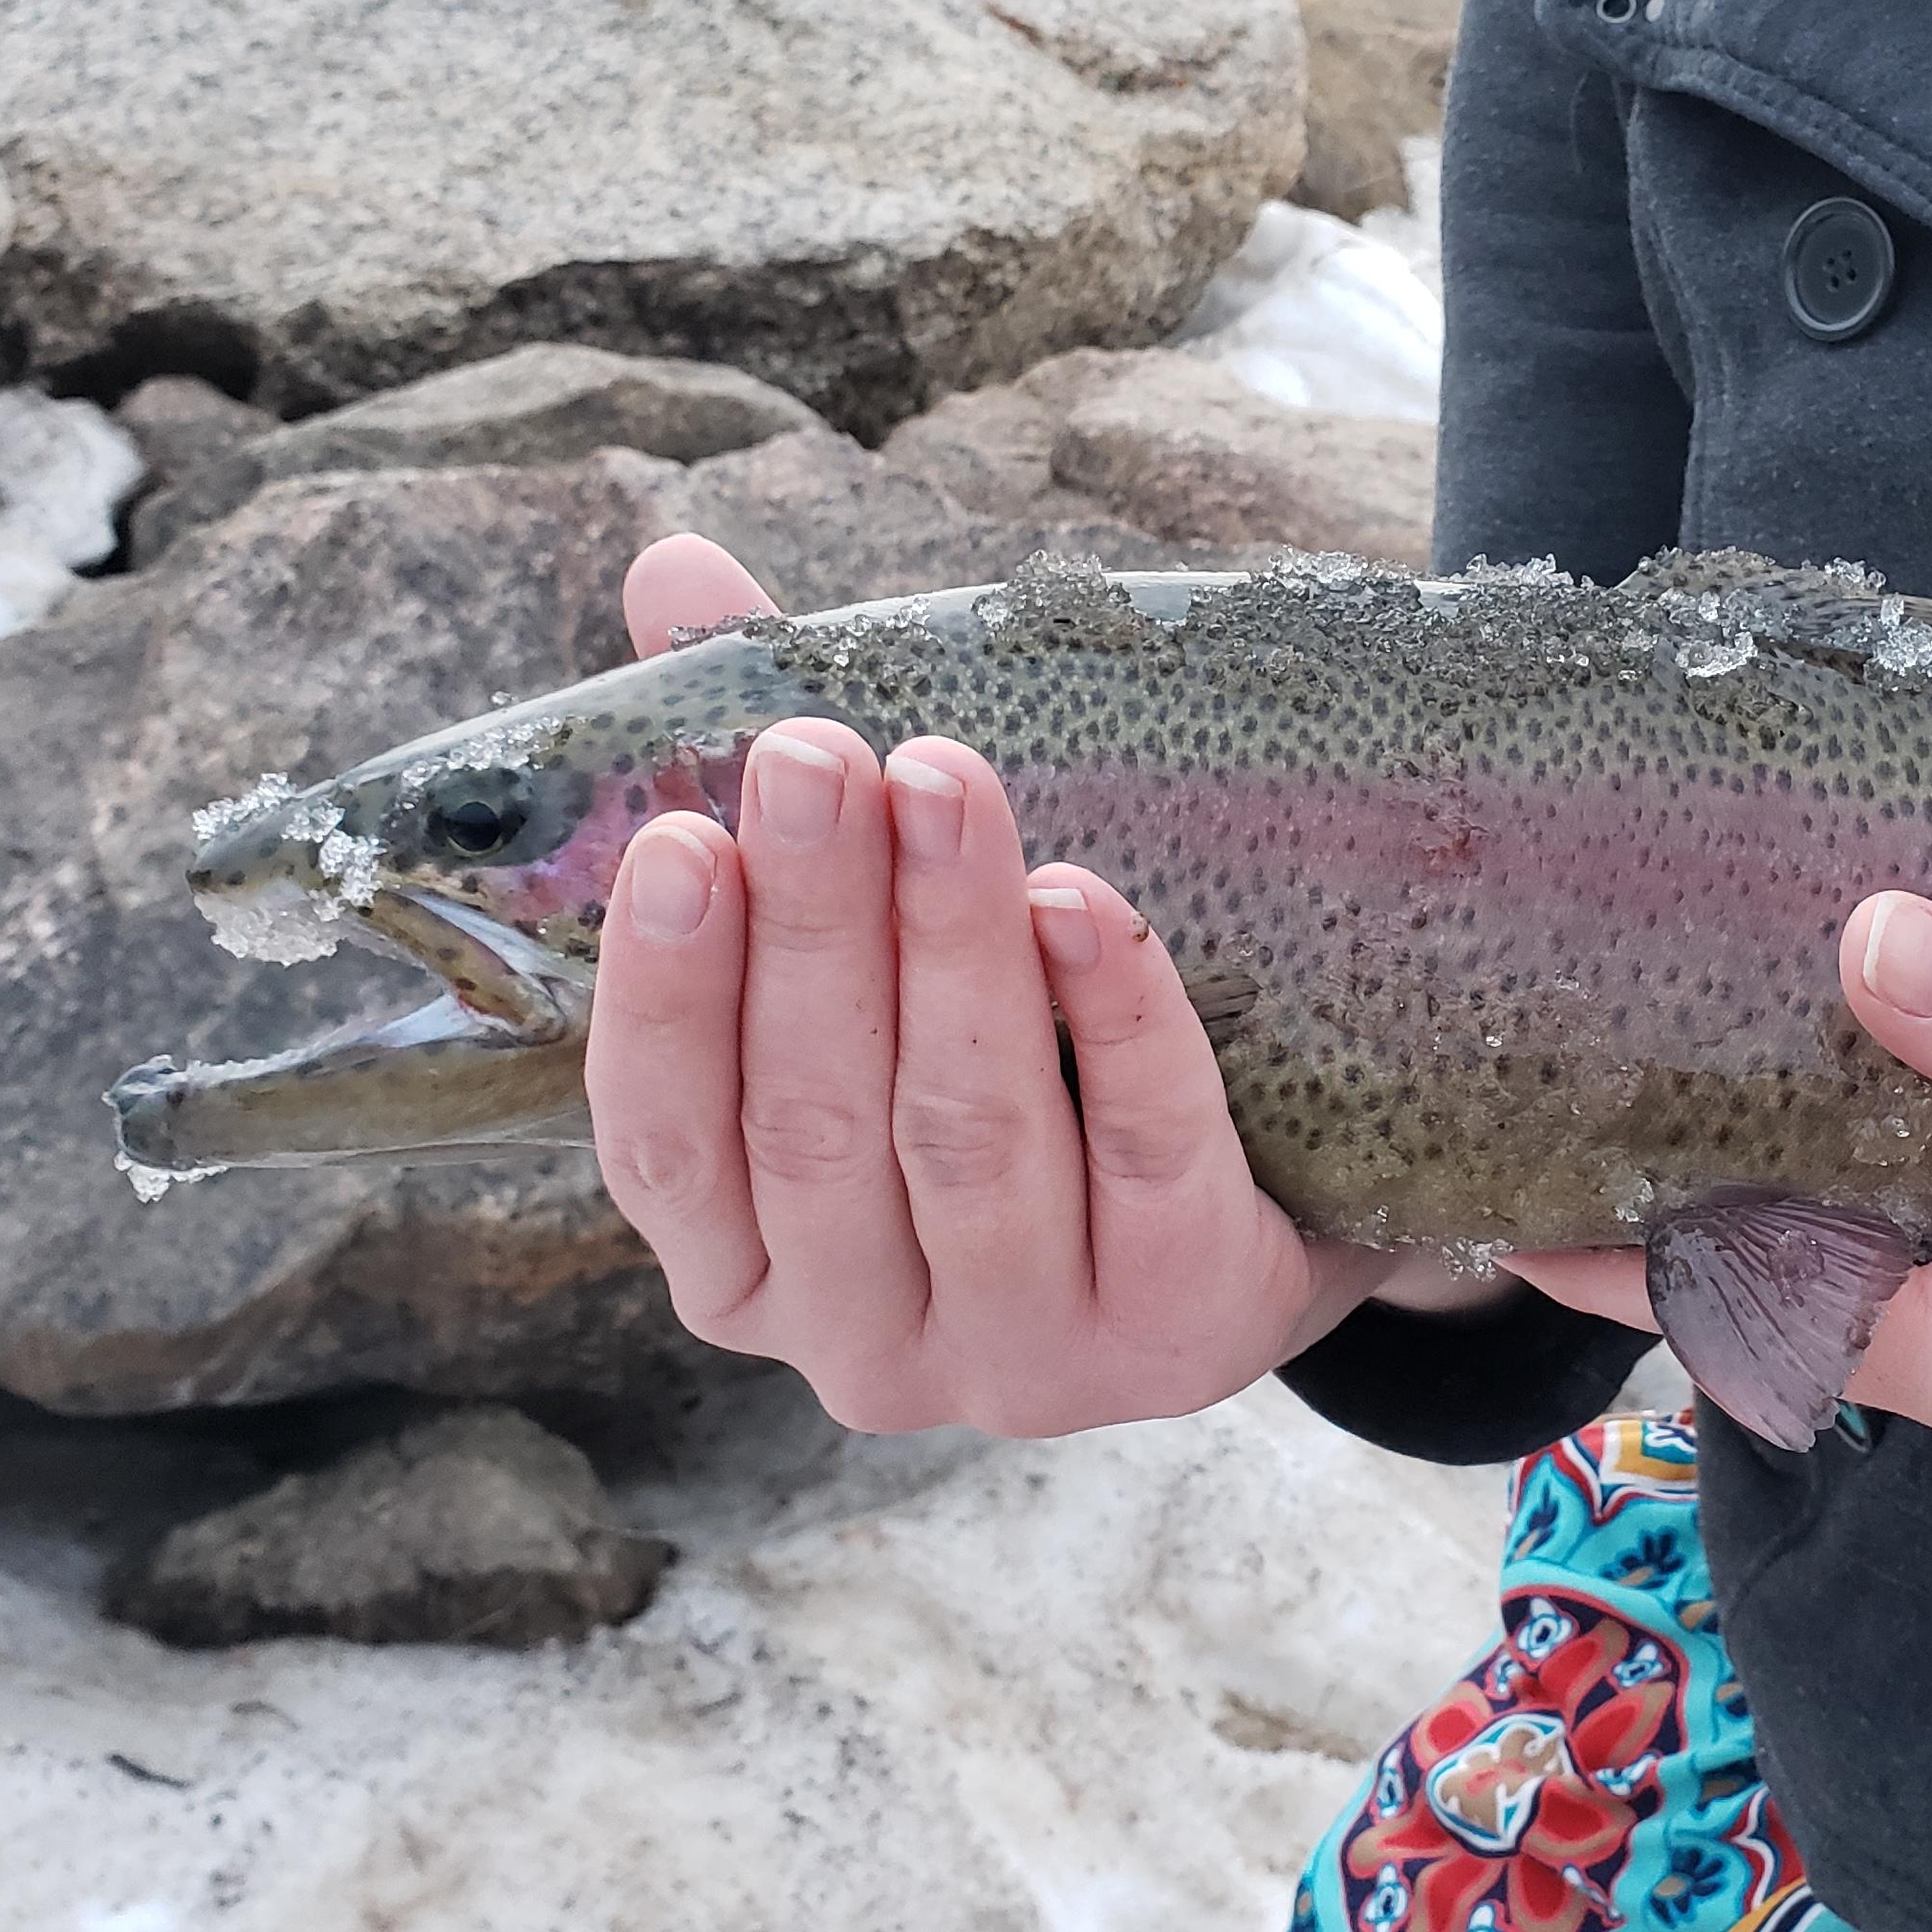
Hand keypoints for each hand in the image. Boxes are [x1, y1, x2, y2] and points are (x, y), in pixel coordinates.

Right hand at [584, 534, 1407, 1434]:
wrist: (1267, 1215)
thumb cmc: (1026, 1065)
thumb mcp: (886, 959)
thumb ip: (769, 790)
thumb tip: (672, 573)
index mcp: (746, 1267)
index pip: (663, 1140)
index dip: (666, 991)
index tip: (679, 832)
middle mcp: (860, 1343)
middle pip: (819, 1125)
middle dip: (818, 926)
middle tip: (824, 753)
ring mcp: (1023, 1358)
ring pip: (969, 1138)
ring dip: (951, 947)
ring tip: (945, 781)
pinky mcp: (1180, 1330)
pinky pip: (1146, 1157)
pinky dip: (1113, 1022)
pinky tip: (1083, 903)